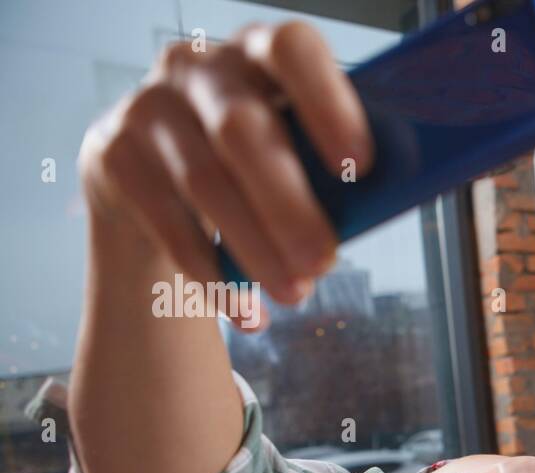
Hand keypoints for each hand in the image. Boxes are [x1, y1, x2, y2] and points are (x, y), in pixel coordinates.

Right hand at [78, 21, 371, 322]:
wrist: (162, 183)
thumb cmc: (257, 169)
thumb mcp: (294, 154)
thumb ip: (327, 170)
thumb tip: (374, 208)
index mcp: (260, 53)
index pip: (291, 52)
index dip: (327, 103)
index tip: (359, 167)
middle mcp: (198, 68)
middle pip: (242, 130)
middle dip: (288, 204)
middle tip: (323, 261)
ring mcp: (148, 108)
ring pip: (205, 185)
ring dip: (255, 250)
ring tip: (295, 294)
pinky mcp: (113, 155)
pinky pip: (168, 224)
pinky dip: (214, 277)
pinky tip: (247, 311)